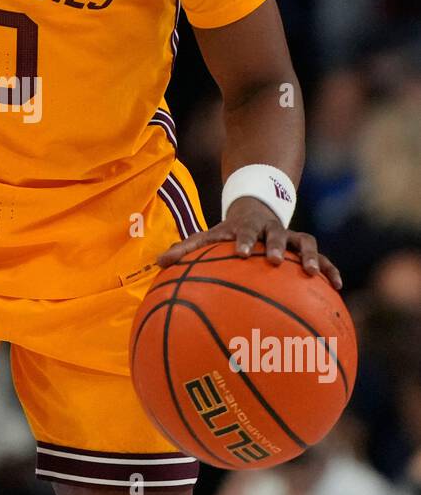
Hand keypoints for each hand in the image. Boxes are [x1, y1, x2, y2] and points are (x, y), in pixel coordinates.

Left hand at [156, 196, 342, 289]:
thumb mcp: (207, 237)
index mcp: (244, 230)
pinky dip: (329, 269)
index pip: (243, 233)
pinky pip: (321, 258)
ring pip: (304, 242)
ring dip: (309, 256)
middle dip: (275, 245)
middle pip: (274, 234)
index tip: (241, 253)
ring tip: (312, 273)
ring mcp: (289, 238)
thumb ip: (185, 250)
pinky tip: (337, 287)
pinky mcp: (303, 248)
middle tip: (274, 260)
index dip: (243, 241)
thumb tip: (157, 263)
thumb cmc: (228, 232)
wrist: (257, 208)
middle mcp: (269, 230)